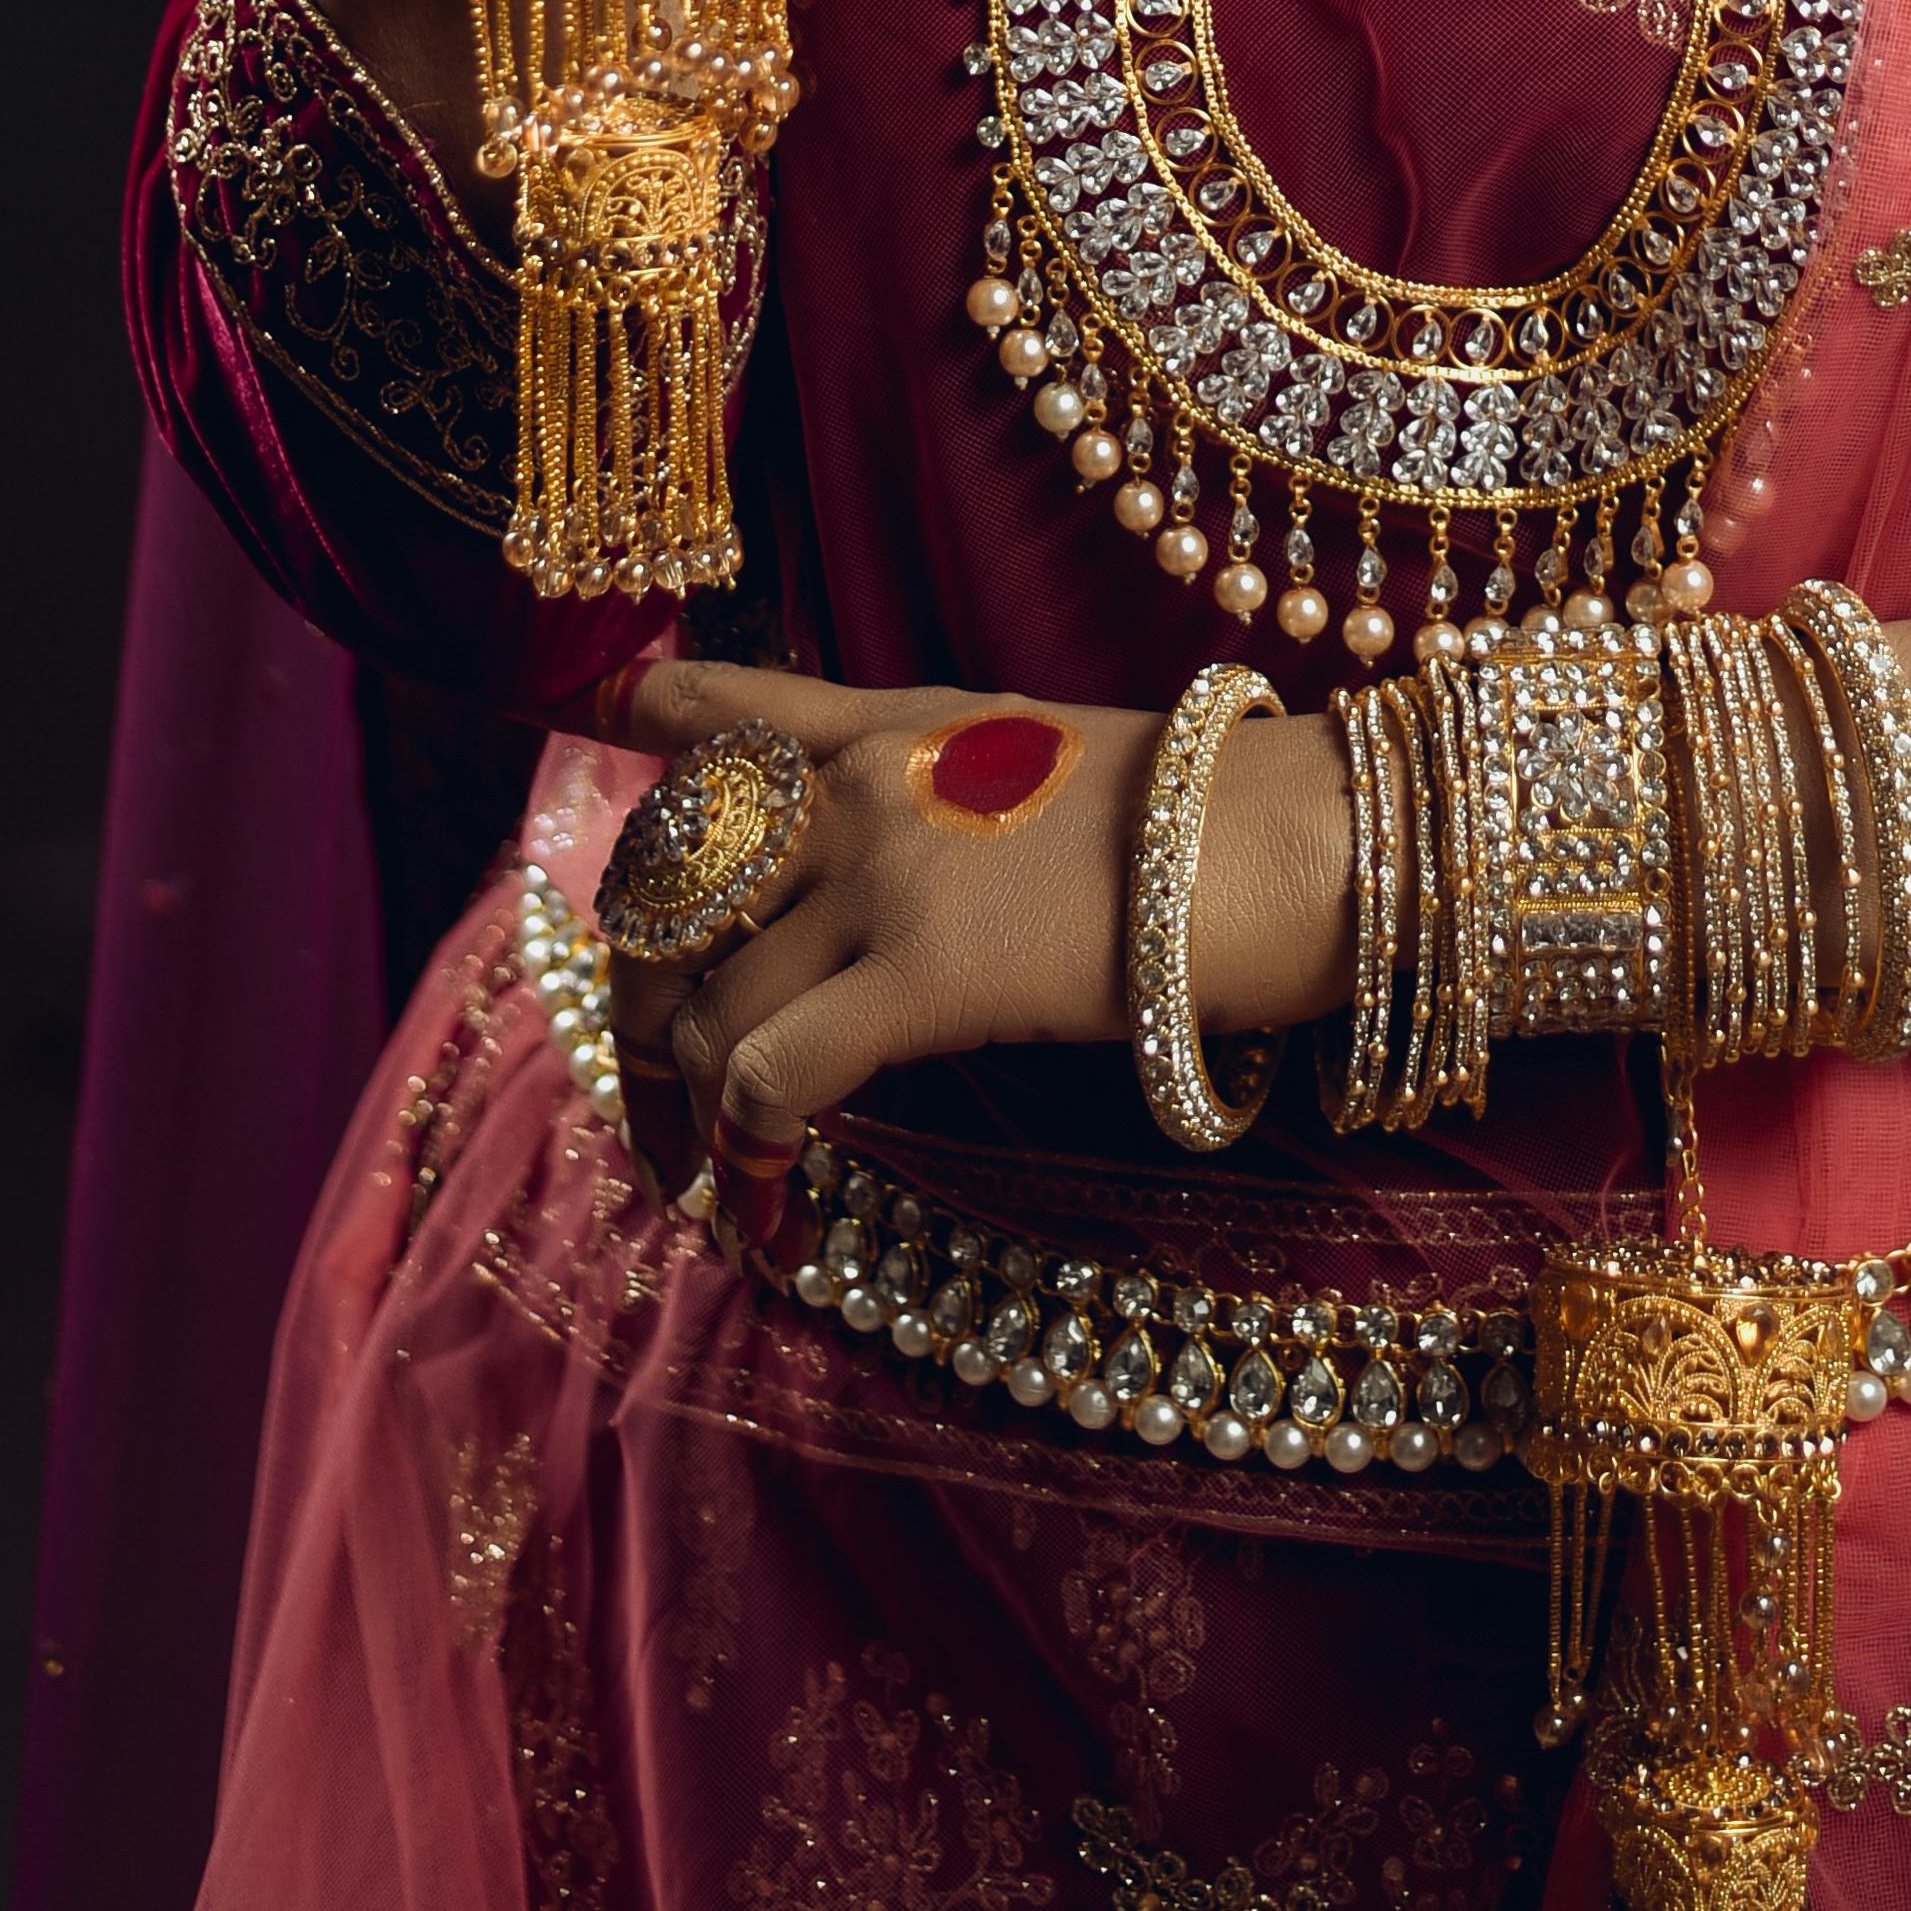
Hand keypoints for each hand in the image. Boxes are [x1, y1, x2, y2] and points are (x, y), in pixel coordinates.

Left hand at [597, 652, 1349, 1235]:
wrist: (1299, 838)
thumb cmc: (1209, 816)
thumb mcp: (1045, 760)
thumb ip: (944, 796)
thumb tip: (891, 875)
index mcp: (897, 725)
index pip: (712, 721)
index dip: (643, 763)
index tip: (611, 818)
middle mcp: (865, 782)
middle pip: (671, 891)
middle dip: (642, 1007)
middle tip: (666, 1099)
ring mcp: (888, 871)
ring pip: (705, 998)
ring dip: (691, 1103)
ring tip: (726, 1170)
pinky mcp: (925, 973)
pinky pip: (767, 1070)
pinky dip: (746, 1143)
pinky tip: (771, 1188)